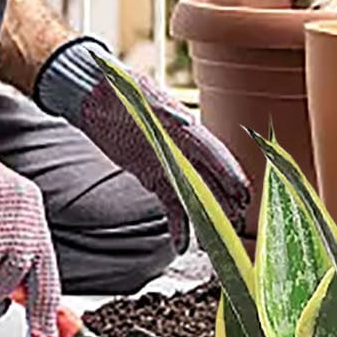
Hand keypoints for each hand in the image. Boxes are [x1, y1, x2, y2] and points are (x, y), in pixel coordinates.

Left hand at [36, 37, 249, 251]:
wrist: (93, 97)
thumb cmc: (119, 91)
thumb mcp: (141, 96)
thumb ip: (162, 111)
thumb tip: (186, 119)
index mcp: (186, 130)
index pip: (215, 155)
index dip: (230, 175)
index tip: (244, 195)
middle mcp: (184, 150)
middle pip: (211, 181)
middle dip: (225, 204)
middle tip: (233, 227)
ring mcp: (170, 165)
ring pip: (194, 197)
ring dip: (204, 220)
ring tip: (211, 244)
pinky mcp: (153, 177)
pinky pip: (170, 205)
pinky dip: (177, 225)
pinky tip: (180, 245)